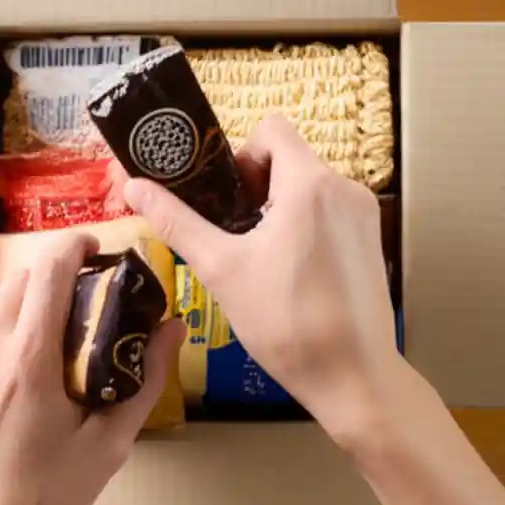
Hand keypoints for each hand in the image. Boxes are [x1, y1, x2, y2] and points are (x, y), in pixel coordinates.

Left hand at [0, 231, 183, 504]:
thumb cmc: (47, 500)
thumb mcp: (110, 444)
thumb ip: (145, 379)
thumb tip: (173, 330)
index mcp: (29, 361)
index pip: (49, 269)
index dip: (76, 245)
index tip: (99, 248)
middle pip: (20, 279)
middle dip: (56, 275)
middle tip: (90, 299)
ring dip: (28, 306)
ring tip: (58, 342)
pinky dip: (3, 337)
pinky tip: (25, 376)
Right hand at [122, 115, 399, 448]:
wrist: (352, 376)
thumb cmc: (285, 321)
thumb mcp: (221, 269)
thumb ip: (176, 222)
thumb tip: (133, 187)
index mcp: (310, 183)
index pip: (272, 128)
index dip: (241, 154)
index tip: (226, 199)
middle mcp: (345, 188)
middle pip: (289, 159)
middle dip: (255, 189)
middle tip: (233, 236)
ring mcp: (363, 215)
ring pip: (309, 190)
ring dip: (278, 211)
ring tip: (258, 261)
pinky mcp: (371, 242)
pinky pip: (329, 215)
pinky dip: (304, 230)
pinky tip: (288, 275)